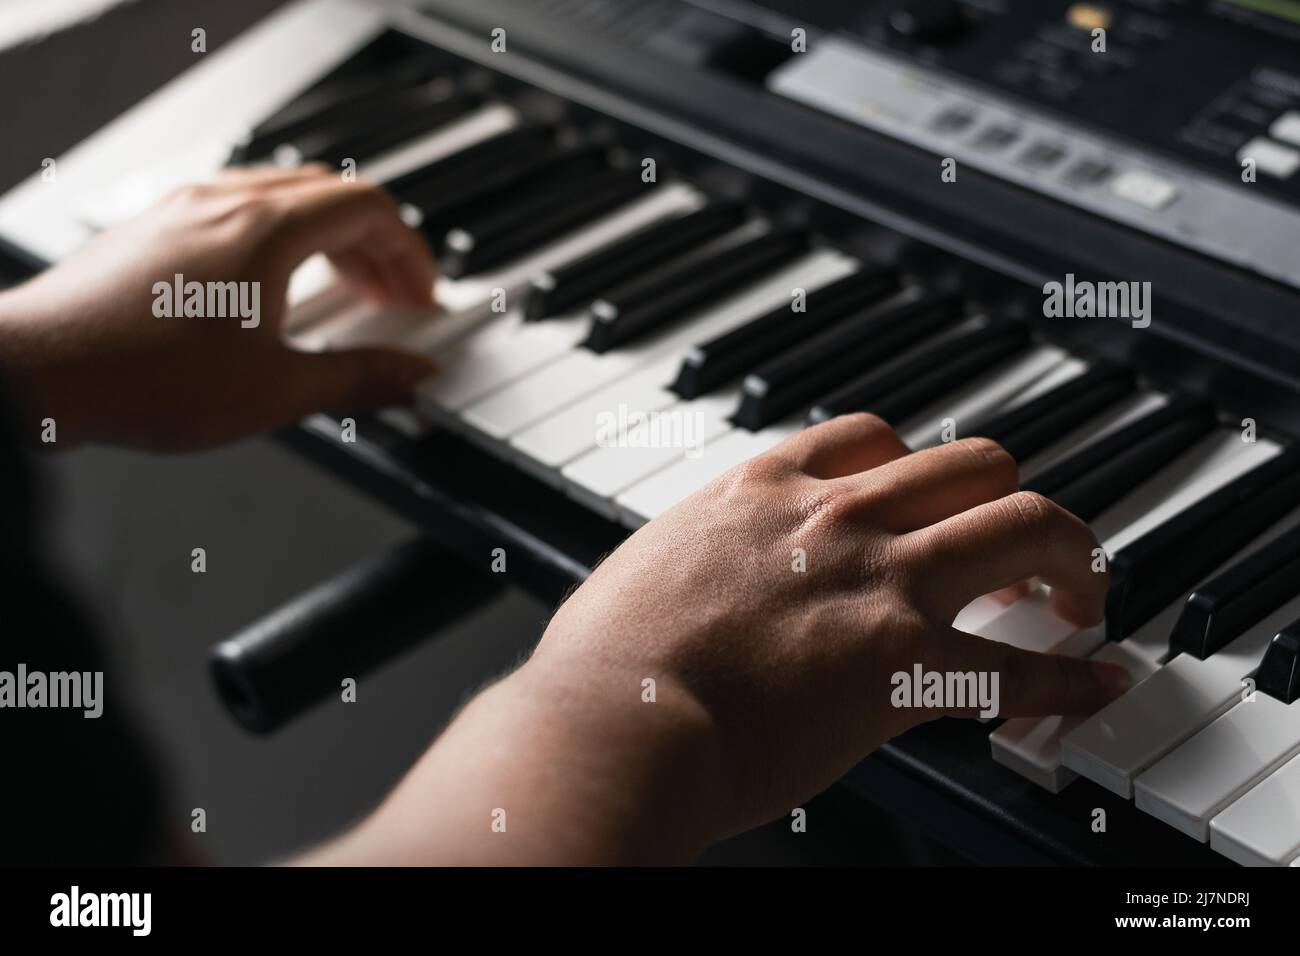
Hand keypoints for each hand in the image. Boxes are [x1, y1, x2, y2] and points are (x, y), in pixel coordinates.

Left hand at [0, 166, 436, 449]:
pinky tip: (276, 288)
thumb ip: (357, 380)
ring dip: (330, 238)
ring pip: (285, 196)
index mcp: (267, 233)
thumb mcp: (274, 390)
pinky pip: (242, 208)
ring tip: (342, 291)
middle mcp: (226, 204)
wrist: (35, 372)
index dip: (410, 252)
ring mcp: (185, 209)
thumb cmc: (137, 377)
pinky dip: (283, 237)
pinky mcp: (156, 227)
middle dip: (376, 245)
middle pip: (332, 196)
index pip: (369, 210)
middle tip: (393, 296)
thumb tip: (410, 379)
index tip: (421, 293)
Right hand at [530, 414, 1130, 844]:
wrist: (619, 720)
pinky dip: (1071, 678)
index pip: (877, 437)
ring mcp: (882, 583)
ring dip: (1073, 558)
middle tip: (1023, 549)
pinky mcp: (908, 667)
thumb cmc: (611, 660)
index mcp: (770, 485)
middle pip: (975, 464)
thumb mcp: (653, 563)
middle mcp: (840, 516)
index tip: (936, 501)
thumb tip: (701, 570)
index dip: (922, 469)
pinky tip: (1094, 684)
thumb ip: (703, 552)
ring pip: (1026, 526)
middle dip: (1013, 500)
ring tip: (1081, 596)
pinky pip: (1023, 666)